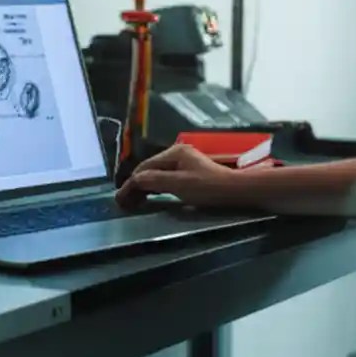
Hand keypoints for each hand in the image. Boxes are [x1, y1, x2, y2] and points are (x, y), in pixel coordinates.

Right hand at [115, 144, 235, 208]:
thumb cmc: (208, 187)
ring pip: (156, 173)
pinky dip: (155, 186)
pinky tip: (151, 196)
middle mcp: (177, 153)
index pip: (144, 167)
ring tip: (133, 202)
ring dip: (144, 187)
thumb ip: (154, 181)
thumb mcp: (179, 184)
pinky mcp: (190, 171)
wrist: (235, 190)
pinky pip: (165, 177)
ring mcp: (184, 161)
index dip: (130, 184)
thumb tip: (133, 181)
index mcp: (174, 153)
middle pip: (149, 168)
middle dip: (135, 185)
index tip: (120, 200)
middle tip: (124, 203)